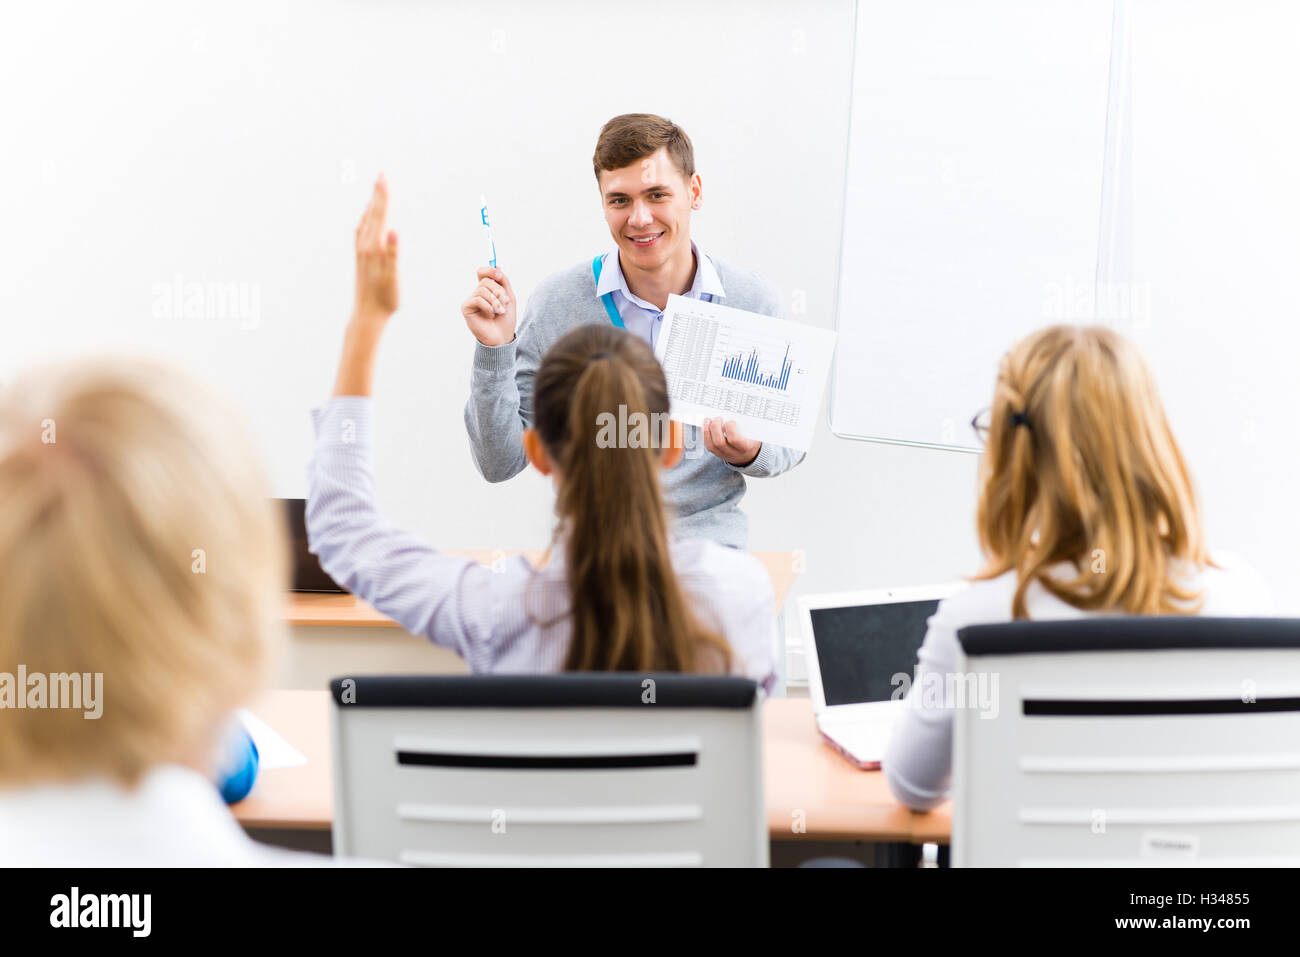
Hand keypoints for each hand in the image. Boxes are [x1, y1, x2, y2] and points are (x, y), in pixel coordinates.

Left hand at [353, 173, 398, 322]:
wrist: (367, 315)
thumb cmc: (384, 298)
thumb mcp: (392, 277)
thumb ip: (393, 253)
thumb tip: (394, 231)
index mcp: (374, 247)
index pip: (379, 215)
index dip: (383, 196)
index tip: (384, 178)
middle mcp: (364, 246)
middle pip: (371, 214)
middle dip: (377, 195)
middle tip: (381, 176)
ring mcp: (360, 252)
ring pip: (365, 221)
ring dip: (371, 205)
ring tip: (375, 191)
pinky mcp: (360, 258)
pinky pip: (362, 232)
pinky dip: (366, 220)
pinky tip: (368, 220)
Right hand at [461, 267, 517, 346]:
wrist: (502, 337)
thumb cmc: (506, 320)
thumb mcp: (509, 297)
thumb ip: (503, 282)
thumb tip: (496, 266)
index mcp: (487, 289)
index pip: (482, 272)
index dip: (490, 271)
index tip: (499, 276)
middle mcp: (477, 293)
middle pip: (485, 281)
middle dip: (498, 291)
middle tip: (505, 302)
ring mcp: (471, 300)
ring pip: (482, 289)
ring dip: (495, 301)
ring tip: (500, 312)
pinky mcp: (466, 308)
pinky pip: (477, 299)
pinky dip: (488, 307)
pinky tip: (490, 315)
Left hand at [702, 418, 760, 467]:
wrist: (748, 456)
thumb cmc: (751, 441)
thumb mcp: (753, 434)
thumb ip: (746, 426)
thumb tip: (731, 414)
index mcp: (744, 447)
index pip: (734, 439)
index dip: (730, 428)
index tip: (731, 421)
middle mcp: (733, 453)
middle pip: (719, 442)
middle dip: (715, 427)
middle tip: (718, 418)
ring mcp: (724, 455)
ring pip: (711, 445)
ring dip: (707, 430)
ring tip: (708, 420)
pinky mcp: (717, 454)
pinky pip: (708, 445)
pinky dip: (705, 434)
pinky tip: (705, 426)